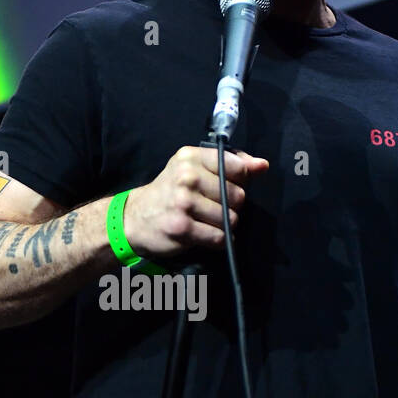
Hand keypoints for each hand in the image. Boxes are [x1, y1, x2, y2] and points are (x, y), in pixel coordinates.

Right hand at [123, 146, 268, 256]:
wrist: (135, 218)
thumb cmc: (170, 191)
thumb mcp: (194, 168)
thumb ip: (231, 163)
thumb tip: (263, 165)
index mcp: (191, 157)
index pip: (236, 167)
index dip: (239, 181)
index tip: (227, 186)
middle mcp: (187, 177)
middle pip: (237, 196)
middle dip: (232, 206)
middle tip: (213, 207)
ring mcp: (183, 202)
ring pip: (230, 218)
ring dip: (224, 225)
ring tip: (207, 221)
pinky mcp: (182, 228)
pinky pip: (219, 237)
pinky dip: (217, 240)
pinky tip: (204, 234)